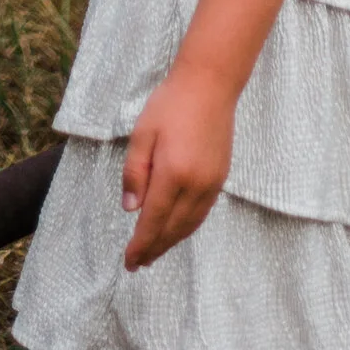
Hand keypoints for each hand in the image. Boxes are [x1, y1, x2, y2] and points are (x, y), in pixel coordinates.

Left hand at [119, 62, 233, 269]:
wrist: (210, 86)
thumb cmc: (170, 105)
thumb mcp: (142, 134)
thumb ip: (135, 173)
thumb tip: (131, 209)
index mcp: (173, 174)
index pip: (153, 221)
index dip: (141, 244)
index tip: (129, 261)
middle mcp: (195, 186)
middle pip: (173, 229)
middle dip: (154, 249)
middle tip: (138, 263)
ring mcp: (211, 185)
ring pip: (189, 226)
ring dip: (171, 243)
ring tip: (154, 253)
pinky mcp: (220, 180)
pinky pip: (201, 214)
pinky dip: (187, 228)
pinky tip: (176, 230)